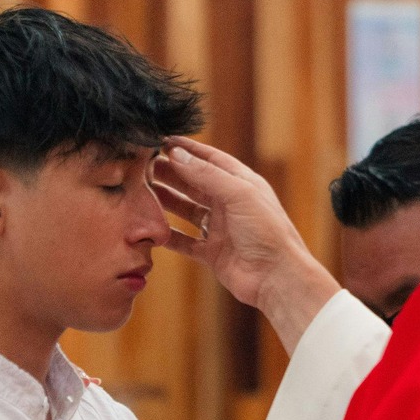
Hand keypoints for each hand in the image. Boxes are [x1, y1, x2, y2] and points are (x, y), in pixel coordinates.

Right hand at [153, 137, 339, 353]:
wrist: (278, 278)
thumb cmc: (268, 232)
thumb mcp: (239, 195)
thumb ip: (206, 175)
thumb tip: (177, 154)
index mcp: (241, 184)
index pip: (210, 159)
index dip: (187, 149)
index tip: (161, 141)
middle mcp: (230, 203)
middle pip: (194, 183)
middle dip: (170, 173)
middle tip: (143, 165)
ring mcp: (221, 228)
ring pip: (187, 209)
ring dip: (166, 201)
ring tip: (141, 191)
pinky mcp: (213, 252)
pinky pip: (185, 241)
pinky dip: (169, 235)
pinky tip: (150, 227)